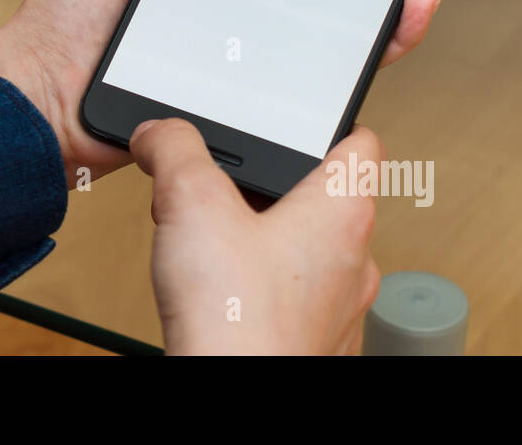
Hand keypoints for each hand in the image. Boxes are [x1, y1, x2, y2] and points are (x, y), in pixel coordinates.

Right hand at [133, 117, 383, 354]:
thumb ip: (174, 151)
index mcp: (342, 211)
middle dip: (274, 188)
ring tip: (218, 240)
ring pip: (311, 253)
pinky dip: (264, 289)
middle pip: (326, 198)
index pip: (362, 143)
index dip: (328, 123)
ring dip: (268, 240)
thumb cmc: (236, 320)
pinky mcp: (315, 345)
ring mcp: (339, 309)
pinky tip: (222, 291)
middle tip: (230, 185)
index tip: (300, 121)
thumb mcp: (189, 203)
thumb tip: (159, 132)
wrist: (235, 400)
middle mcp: (354, 260)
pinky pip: (296, 300)